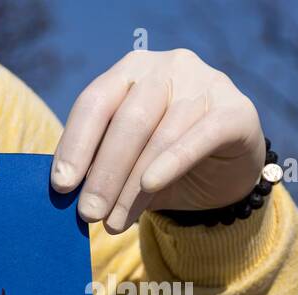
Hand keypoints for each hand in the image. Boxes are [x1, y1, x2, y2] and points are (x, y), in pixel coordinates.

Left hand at [51, 49, 265, 234]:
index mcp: (130, 72)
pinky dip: (172, 162)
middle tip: (88, 214)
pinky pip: (200, 137)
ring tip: (114, 223)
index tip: (61, 186)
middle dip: (103, 173)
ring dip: (132, 187)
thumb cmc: (158, 164)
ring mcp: (206, 83)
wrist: (219, 173)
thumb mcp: (120, 163)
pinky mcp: (237, 110)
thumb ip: (93, 167)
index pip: (95, 102)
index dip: (75, 144)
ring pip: (160, 136)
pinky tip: (151, 187)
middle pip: (127, 120)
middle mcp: (168, 68)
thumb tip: (60, 191)